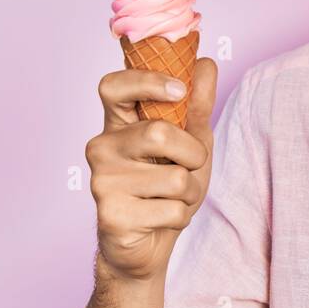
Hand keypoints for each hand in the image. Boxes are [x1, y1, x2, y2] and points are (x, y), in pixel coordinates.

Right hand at [85, 59, 217, 281]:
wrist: (147, 245)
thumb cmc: (166, 187)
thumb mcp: (189, 143)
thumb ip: (197, 106)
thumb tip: (207, 62)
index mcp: (117, 124)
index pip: (113, 86)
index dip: (146, 81)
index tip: (179, 90)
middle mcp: (101, 147)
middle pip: (161, 133)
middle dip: (193, 155)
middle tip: (186, 169)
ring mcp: (102, 182)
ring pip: (175, 177)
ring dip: (190, 192)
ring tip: (171, 198)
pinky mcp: (111, 215)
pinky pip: (172, 209)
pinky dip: (181, 216)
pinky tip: (160, 218)